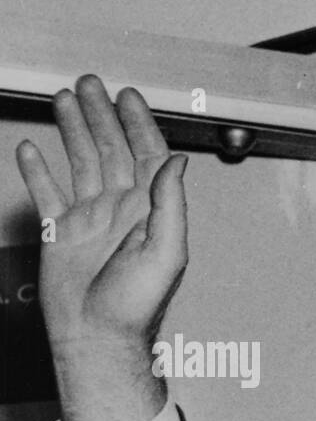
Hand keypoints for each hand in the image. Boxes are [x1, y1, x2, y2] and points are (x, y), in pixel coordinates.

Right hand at [16, 74, 186, 353]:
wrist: (98, 337)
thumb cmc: (136, 305)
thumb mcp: (166, 251)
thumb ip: (172, 203)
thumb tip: (178, 160)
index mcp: (149, 212)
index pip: (148, 156)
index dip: (139, 124)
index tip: (127, 96)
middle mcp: (121, 210)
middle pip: (113, 151)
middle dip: (102, 116)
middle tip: (90, 83)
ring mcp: (90, 219)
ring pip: (82, 163)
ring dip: (74, 131)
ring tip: (64, 99)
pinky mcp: (61, 233)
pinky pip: (48, 193)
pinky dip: (38, 171)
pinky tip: (31, 149)